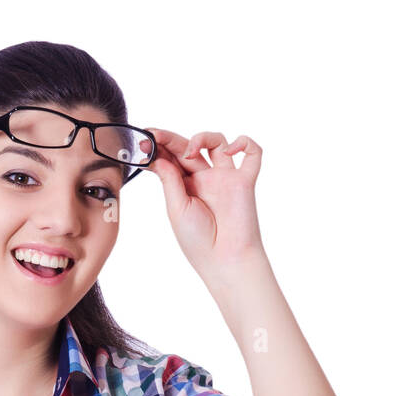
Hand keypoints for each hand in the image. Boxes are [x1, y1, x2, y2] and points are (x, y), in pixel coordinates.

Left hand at [147, 129, 265, 280]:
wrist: (224, 260)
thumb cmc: (198, 241)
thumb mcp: (176, 209)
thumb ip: (170, 181)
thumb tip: (158, 156)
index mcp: (185, 187)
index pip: (171, 159)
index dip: (158, 148)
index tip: (142, 142)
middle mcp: (205, 179)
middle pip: (189, 147)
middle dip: (171, 139)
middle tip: (155, 135)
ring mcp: (226, 178)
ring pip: (218, 142)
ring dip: (203, 138)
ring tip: (190, 153)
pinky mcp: (245, 181)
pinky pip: (253, 153)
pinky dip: (245, 144)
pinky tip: (230, 151)